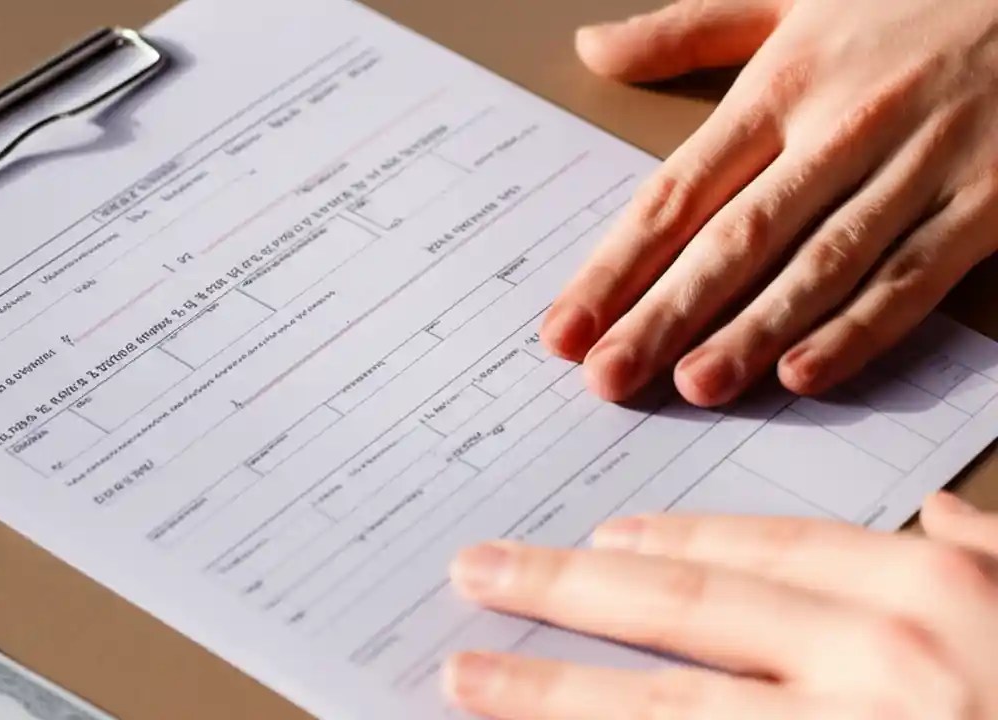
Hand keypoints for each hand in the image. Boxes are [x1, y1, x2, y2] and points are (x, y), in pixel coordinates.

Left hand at [442, 492, 997, 717]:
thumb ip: (989, 558)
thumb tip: (936, 511)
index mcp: (934, 596)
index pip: (760, 549)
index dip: (665, 540)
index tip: (593, 537)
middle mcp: (874, 665)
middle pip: (679, 612)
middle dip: (563, 590)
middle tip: (475, 573)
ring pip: (658, 719)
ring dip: (550, 696)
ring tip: (468, 679)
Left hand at [540, 0, 997, 405]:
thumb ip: (688, 29)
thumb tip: (593, 48)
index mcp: (782, 85)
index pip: (678, 191)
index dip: (616, 265)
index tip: (566, 327)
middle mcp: (838, 130)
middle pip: (734, 238)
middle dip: (665, 315)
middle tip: (607, 378)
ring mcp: (916, 168)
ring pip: (819, 265)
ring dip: (753, 331)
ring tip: (695, 387)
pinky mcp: (985, 201)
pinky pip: (913, 276)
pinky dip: (860, 328)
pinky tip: (805, 374)